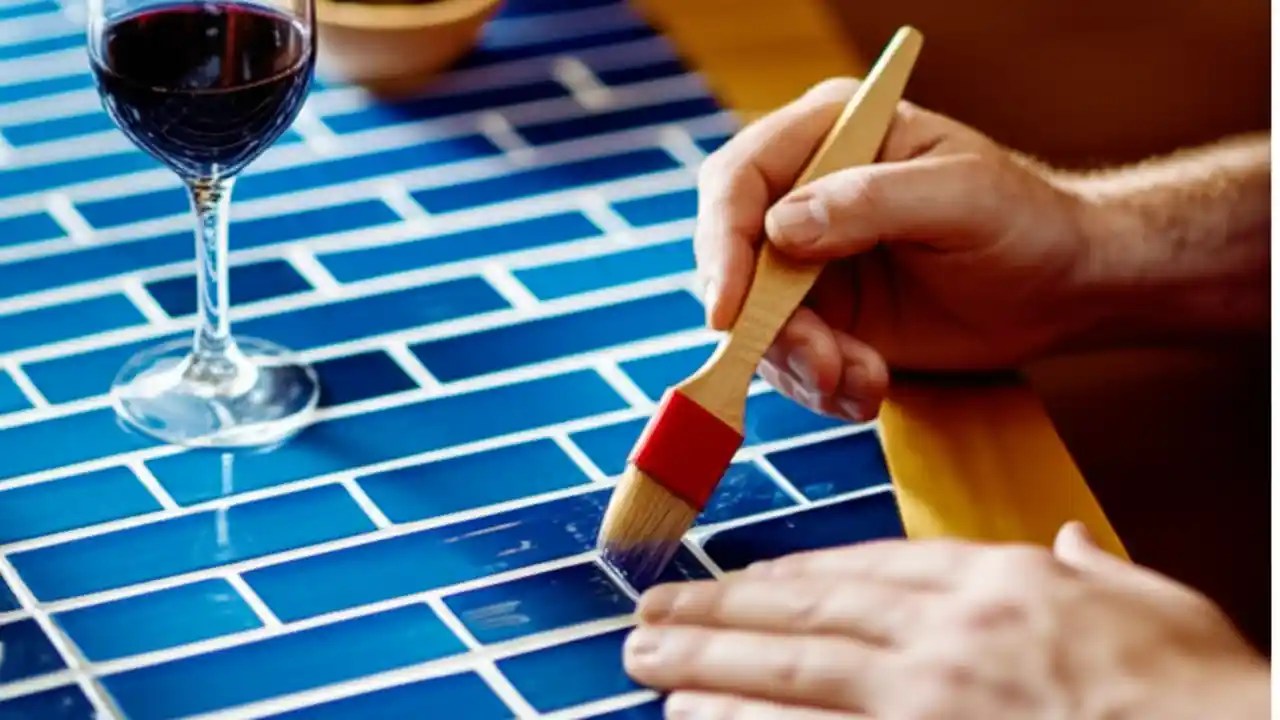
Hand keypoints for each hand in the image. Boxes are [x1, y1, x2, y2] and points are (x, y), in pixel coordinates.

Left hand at [623, 523, 1267, 718]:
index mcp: (994, 586)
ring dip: (708, 669)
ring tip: (650, 663)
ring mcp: (925, 707)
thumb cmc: (1198, 692)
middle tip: (650, 611)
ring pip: (788, 680)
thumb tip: (1065, 547)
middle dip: (716, 613)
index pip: (865, 568)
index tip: (742, 580)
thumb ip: (1089, 570)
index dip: (789, 573)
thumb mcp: (1153, 601)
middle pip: (803, 618)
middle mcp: (945, 641)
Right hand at [696, 78, 1105, 421]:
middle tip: (823, 365)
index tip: (731, 311)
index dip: (722, 243)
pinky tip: (870, 389)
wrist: (1059, 287)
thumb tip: (781, 228)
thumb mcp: (961, 197)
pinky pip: (787, 360)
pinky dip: (820, 386)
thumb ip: (872, 201)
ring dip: (800, 365)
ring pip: (753, 321)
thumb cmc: (1023, 221)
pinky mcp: (822, 315)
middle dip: (766, 324)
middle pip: (732, 258)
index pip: (739, 179)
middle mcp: (802, 193)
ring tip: (863, 380)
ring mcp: (805, 260)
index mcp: (829, 134)